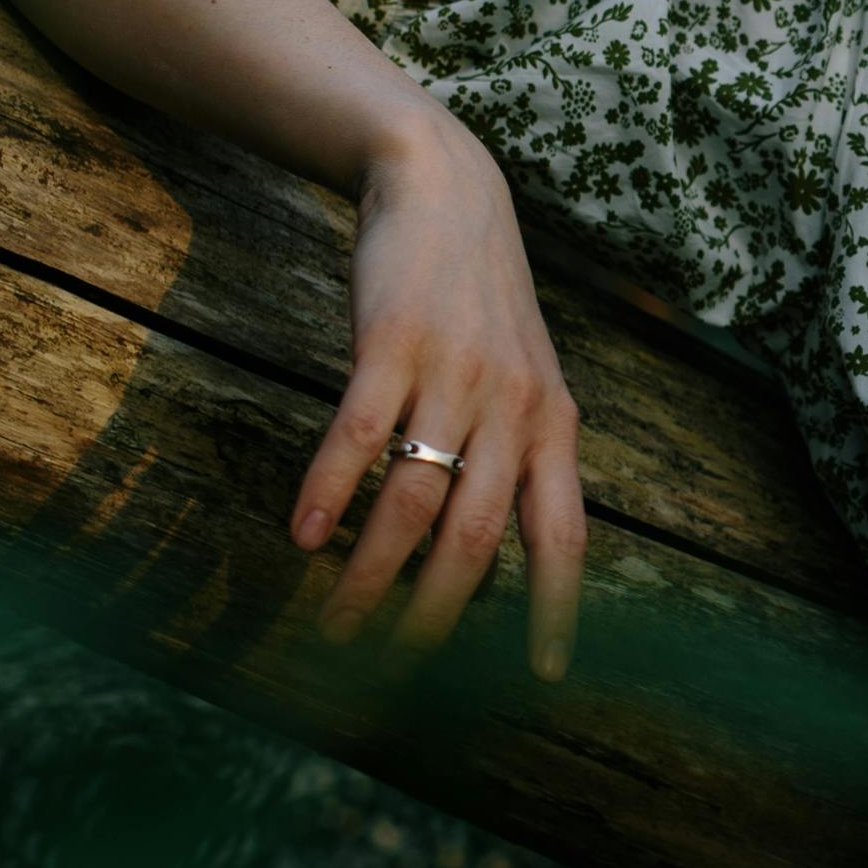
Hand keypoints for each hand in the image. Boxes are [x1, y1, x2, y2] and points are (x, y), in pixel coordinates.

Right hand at [290, 105, 585, 681]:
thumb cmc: (481, 304)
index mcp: (553, 428)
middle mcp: (513, 410)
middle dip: (436, 615)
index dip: (556, 611)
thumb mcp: (526, 380)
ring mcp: (453, 377)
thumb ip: (521, 457)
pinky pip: (359, 434)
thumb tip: (498, 551)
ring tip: (337, 623)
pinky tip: (303, 536)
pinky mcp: (393, 343)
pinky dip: (331, 490)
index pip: (564, 538)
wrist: (447, 190)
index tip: (541, 678)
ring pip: (413, 499)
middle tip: (395, 667)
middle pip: (477, 539)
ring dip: (370, 572)